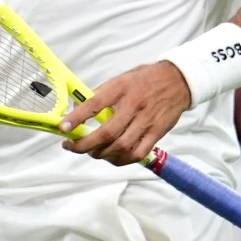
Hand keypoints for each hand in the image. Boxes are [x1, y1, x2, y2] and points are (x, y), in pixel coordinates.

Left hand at [59, 61, 190, 166]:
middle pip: (106, 133)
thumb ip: (99, 94)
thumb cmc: (144, 80)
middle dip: (84, 145)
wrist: (177, 81)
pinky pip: (137, 153)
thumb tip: (76, 108)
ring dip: (101, 154)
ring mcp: (146, 121)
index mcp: (120, 89)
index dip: (77, 117)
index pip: (95, 104)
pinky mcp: (157, 133)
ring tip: (91, 152)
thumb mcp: (119, 80)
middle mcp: (133, 106)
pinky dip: (121, 160)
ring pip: (120, 147)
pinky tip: (111, 157)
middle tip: (72, 146)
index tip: (63, 127)